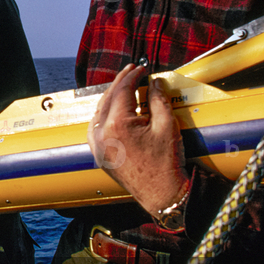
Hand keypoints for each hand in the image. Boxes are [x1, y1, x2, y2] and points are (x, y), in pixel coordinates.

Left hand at [88, 64, 190, 216]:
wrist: (162, 194)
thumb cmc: (166, 164)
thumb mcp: (167, 125)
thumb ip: (158, 99)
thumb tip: (154, 83)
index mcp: (117, 125)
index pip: (122, 91)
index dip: (133, 76)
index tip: (142, 69)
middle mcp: (102, 135)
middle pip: (108, 98)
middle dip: (120, 83)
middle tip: (132, 71)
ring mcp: (98, 146)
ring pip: (99, 112)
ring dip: (111, 97)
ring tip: (124, 87)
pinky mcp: (99, 155)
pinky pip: (96, 128)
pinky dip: (104, 115)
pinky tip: (114, 110)